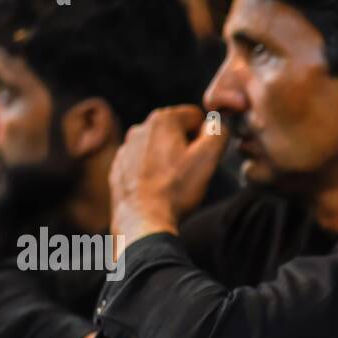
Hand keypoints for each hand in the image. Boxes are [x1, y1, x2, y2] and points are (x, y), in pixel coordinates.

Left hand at [109, 105, 226, 242]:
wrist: (142, 221)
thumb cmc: (176, 190)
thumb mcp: (208, 160)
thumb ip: (218, 134)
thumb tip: (216, 125)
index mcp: (163, 120)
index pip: (195, 116)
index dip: (205, 136)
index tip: (203, 158)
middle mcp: (140, 128)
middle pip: (175, 131)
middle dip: (186, 147)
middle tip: (190, 173)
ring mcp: (126, 148)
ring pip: (158, 147)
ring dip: (168, 160)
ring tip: (173, 184)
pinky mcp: (119, 168)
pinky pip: (142, 164)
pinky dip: (151, 173)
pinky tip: (158, 190)